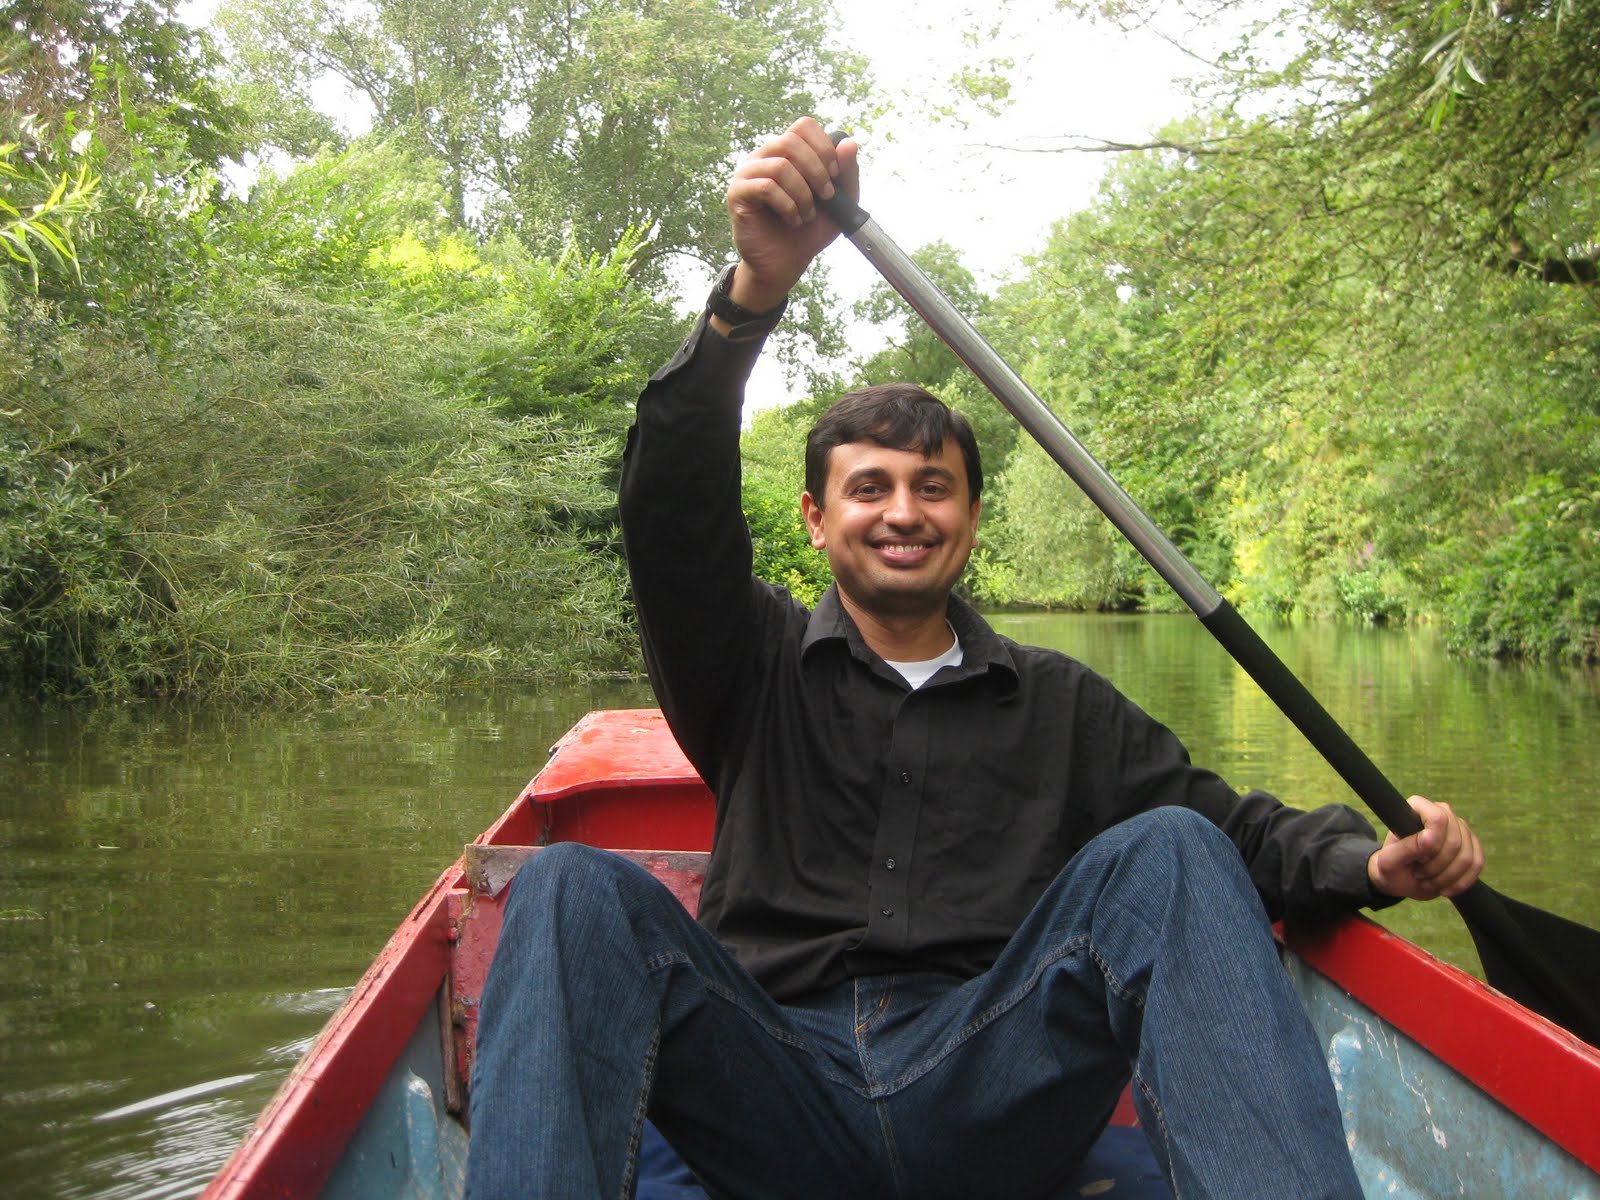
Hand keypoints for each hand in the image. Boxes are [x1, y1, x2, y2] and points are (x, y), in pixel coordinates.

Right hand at [722, 117, 859, 313]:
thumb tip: (849, 142)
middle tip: (826, 197)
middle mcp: (764, 157)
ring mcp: (747, 173)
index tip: (834, 175)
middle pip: (791, 141)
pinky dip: (787, 206)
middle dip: (817, 171)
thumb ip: (847, 173)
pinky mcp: (737, 194)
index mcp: (787, 152)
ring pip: (780, 165)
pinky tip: (792, 220)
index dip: (823, 146)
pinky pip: (766, 187)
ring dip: (802, 194)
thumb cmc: (810, 230)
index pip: (803, 125)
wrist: (786, 264)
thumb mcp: (839, 202)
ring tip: (806, 215)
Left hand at [1367, 796, 1484, 899]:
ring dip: (1448, 877)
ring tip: (1429, 881)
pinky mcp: (1472, 845)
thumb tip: (1431, 836)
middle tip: (1419, 873)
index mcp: (1418, 807)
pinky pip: (1478, 864)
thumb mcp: (1389, 861)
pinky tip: (1445, 888)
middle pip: (1455, 840)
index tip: (1418, 860)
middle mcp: (1442, 812)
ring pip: (1468, 856)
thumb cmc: (1391, 867)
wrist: (1402, 880)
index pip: (1439, 819)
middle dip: (1437, 866)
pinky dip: (1461, 882)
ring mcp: (1460, 828)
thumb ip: (1407, 847)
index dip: (1434, 843)